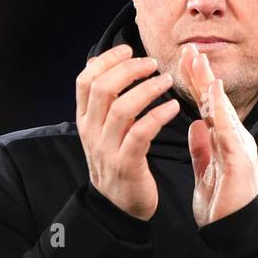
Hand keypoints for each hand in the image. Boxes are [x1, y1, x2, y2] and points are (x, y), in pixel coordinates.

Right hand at [75, 44, 179, 219]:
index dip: (107, 60)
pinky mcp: (126, 164)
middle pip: (102, 88)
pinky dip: (158, 115)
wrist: (118, 207)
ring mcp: (107, 149)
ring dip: (148, 89)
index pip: (85, 79)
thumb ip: (102, 100)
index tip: (129, 50)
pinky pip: (141, 132)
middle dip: (129, 69)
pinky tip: (173, 107)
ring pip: (122, 108)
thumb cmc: (118, 162)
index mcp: (85, 120)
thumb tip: (99, 61)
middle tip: (152, 64)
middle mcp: (91, 132)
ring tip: (167, 81)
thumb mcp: (102, 130)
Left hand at [180, 43, 257, 228]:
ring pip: (223, 111)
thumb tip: (195, 125)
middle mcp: (235, 140)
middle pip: (216, 102)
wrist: (236, 232)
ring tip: (199, 63)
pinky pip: (228, 132)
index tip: (183, 61)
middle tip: (190, 49)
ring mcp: (240, 148)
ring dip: (210, 86)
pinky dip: (220, 112)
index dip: (196, 84)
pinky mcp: (240, 161)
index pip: (209, 107)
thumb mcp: (206, 170)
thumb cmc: (222, 205)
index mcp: (225, 142)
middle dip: (202, 75)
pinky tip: (213, 94)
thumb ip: (202, 148)